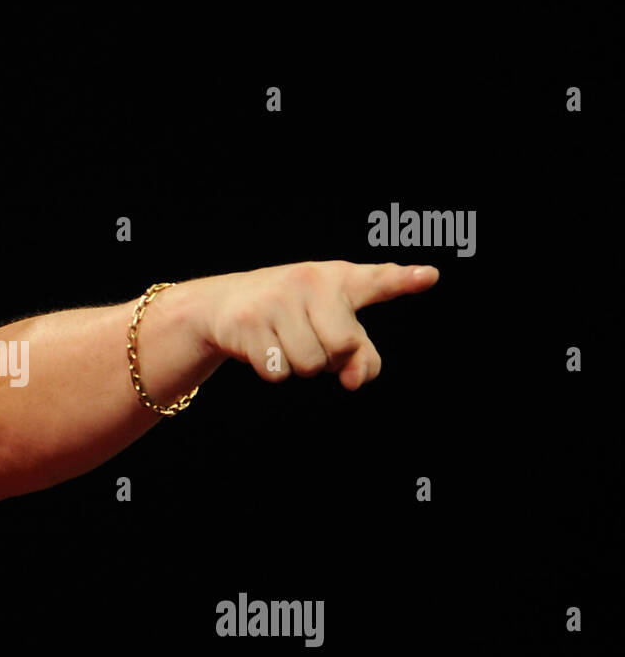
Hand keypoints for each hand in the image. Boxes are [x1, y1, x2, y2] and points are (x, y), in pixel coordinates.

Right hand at [189, 260, 439, 389]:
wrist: (227, 303)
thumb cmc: (294, 314)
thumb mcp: (331, 322)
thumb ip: (361, 352)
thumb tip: (356, 380)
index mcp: (340, 279)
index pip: (377, 280)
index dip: (403, 279)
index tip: (429, 276)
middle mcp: (310, 280)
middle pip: (342, 346)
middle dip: (330, 358)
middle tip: (313, 340)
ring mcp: (277, 300)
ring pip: (308, 364)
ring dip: (300, 366)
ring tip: (286, 341)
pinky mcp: (249, 322)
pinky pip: (277, 370)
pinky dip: (274, 369)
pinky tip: (263, 345)